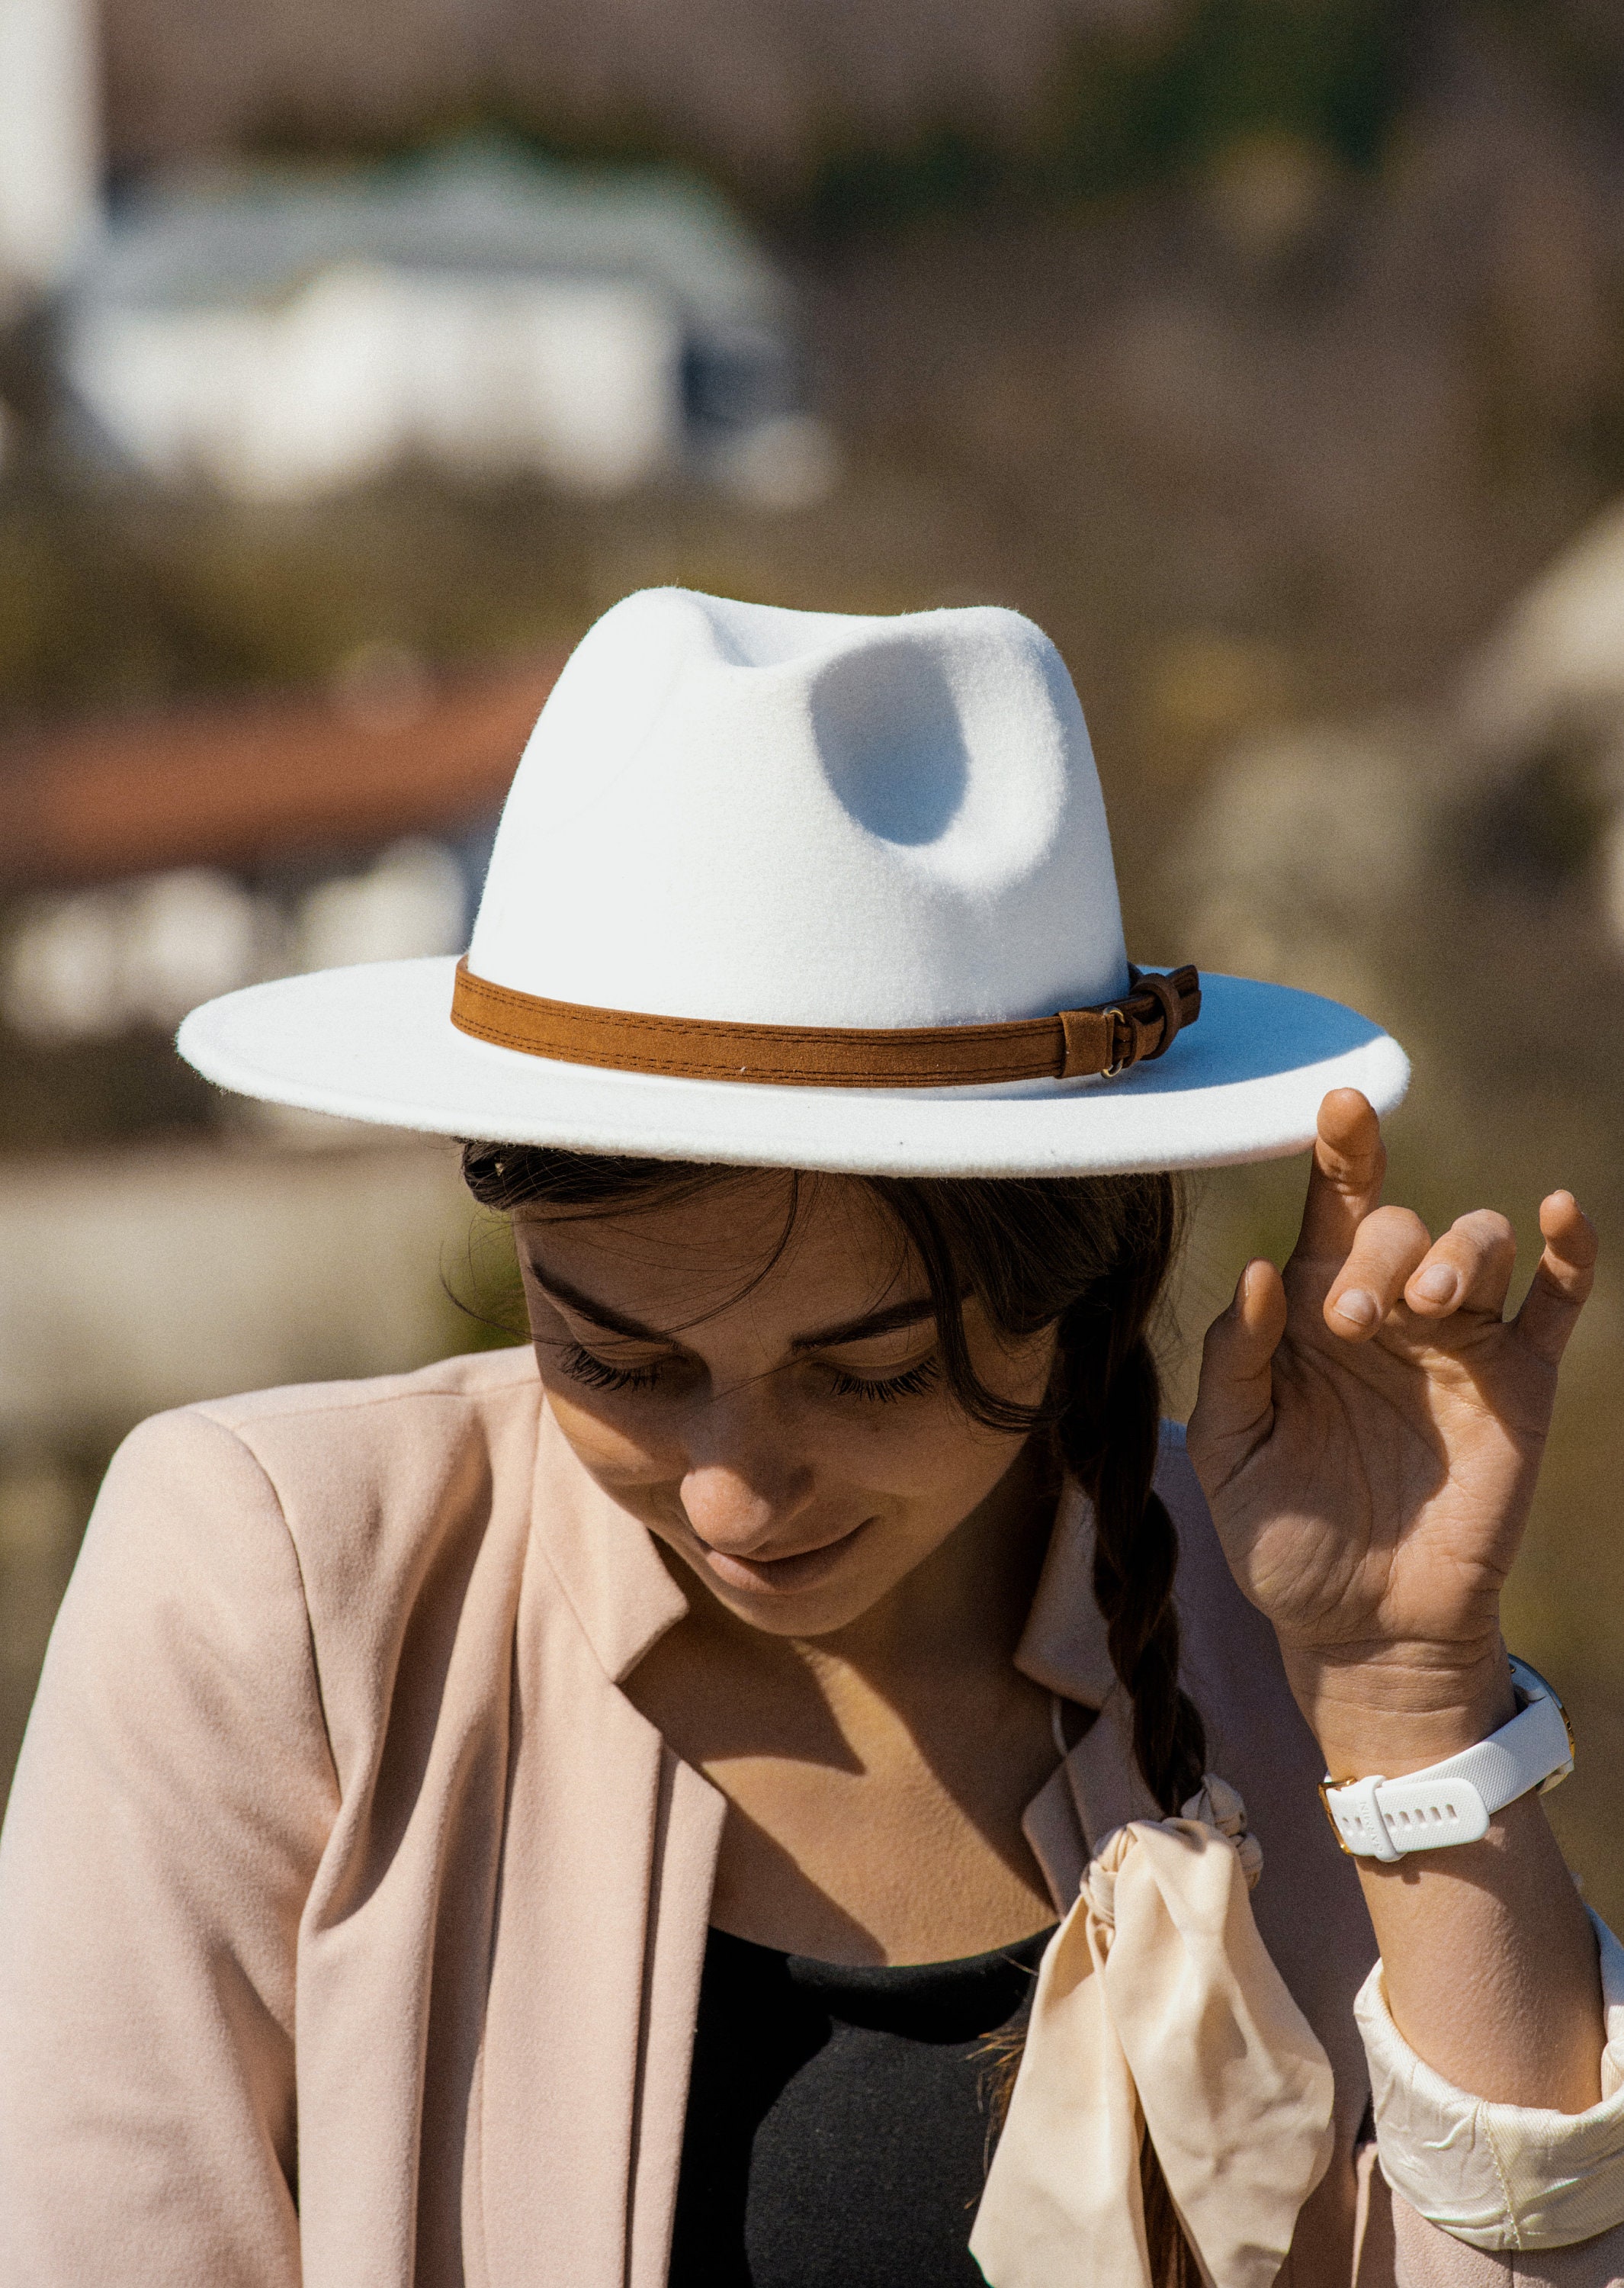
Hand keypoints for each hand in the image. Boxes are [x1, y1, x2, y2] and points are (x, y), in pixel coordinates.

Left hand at [1186, 1089, 1596, 1774]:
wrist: (1360, 1626)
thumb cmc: (1284, 1536)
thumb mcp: (1231, 1450)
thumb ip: (1235, 1357)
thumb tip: (1259, 1269)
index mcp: (1315, 1310)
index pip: (1332, 1207)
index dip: (1341, 1149)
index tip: (1341, 1104)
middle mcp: (1390, 1309)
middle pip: (1400, 1223)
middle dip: (1379, 1252)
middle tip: (1355, 1321)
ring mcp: (1460, 1342)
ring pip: (1478, 1244)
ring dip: (1454, 1252)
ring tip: (1423, 1305)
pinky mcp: (1519, 1384)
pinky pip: (1556, 1302)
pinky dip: (1568, 1251)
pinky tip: (1559, 1212)